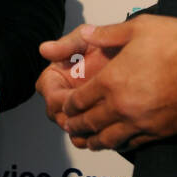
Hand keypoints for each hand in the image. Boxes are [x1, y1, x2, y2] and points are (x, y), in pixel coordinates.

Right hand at [36, 27, 117, 147]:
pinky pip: (90, 137)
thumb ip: (67, 45)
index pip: (49, 94)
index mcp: (55, 79)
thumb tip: (44, 49)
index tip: (76, 97)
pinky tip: (110, 129)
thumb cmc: (104, 44)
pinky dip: (96, 137)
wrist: (132, 54)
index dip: (60, 99)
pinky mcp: (94, 121)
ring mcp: (79, 111)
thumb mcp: (86, 39)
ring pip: (73, 131)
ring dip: (83, 131)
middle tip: (91, 114)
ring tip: (101, 124)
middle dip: (72, 118)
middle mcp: (64, 97)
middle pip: (59, 117)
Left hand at [62, 15, 176, 151]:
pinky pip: (129, 145)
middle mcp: (120, 106)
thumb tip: (85, 34)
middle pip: (88, 123)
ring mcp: (138, 123)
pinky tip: (115, 143)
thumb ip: (107, 33)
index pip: (78, 100)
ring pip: (107, 140)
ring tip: (85, 140)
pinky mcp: (156, 133)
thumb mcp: (140, 28)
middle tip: (70, 125)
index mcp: (111, 81)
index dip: (68, 105)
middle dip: (75, 125)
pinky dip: (117, 146)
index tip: (66, 106)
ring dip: (92, 140)